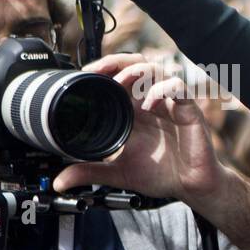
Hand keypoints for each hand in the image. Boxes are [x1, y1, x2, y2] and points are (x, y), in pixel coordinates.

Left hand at [52, 54, 224, 205]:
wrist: (190, 188)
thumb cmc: (162, 175)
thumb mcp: (117, 174)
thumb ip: (89, 172)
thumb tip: (59, 182)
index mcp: (135, 111)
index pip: (118, 78)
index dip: (101, 70)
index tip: (82, 76)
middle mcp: (152, 103)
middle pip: (136, 64)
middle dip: (116, 62)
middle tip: (97, 71)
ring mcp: (170, 105)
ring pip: (156, 69)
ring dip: (136, 71)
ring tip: (122, 83)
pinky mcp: (188, 111)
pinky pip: (178, 88)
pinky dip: (162, 90)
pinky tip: (149, 105)